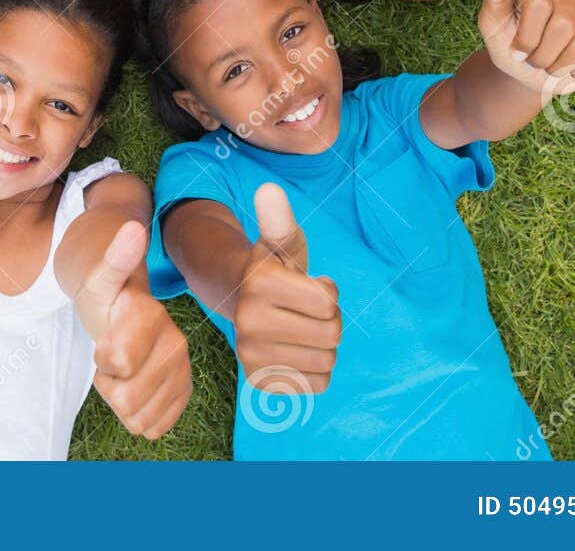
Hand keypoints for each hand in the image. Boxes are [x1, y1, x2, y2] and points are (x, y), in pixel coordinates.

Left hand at [72, 222, 191, 438]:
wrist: (123, 307)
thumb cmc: (105, 294)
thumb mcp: (99, 277)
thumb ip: (115, 258)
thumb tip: (132, 228)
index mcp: (151, 316)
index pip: (118, 360)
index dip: (103, 359)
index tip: (104, 341)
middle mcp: (174, 344)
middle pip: (126, 399)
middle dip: (109, 384)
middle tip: (109, 360)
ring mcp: (180, 370)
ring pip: (138, 419)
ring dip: (121, 401)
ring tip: (122, 371)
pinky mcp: (182, 393)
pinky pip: (154, 428)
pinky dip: (137, 416)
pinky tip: (135, 389)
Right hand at [233, 184, 339, 393]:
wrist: (243, 300)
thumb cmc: (274, 267)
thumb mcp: (280, 240)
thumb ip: (278, 218)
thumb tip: (269, 189)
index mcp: (258, 282)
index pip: (329, 301)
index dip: (327, 291)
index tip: (308, 284)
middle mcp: (247, 321)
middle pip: (331, 334)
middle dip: (330, 319)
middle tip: (308, 309)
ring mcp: (250, 354)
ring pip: (327, 361)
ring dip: (324, 345)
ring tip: (303, 328)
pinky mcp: (258, 380)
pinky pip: (317, 385)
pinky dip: (317, 370)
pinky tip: (299, 351)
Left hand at [475, 0, 574, 94]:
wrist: (530, 75)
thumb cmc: (509, 45)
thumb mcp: (492, 24)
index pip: (539, 4)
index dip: (526, 38)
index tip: (516, 51)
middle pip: (563, 26)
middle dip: (543, 55)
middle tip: (534, 60)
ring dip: (561, 66)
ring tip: (551, 64)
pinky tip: (573, 67)